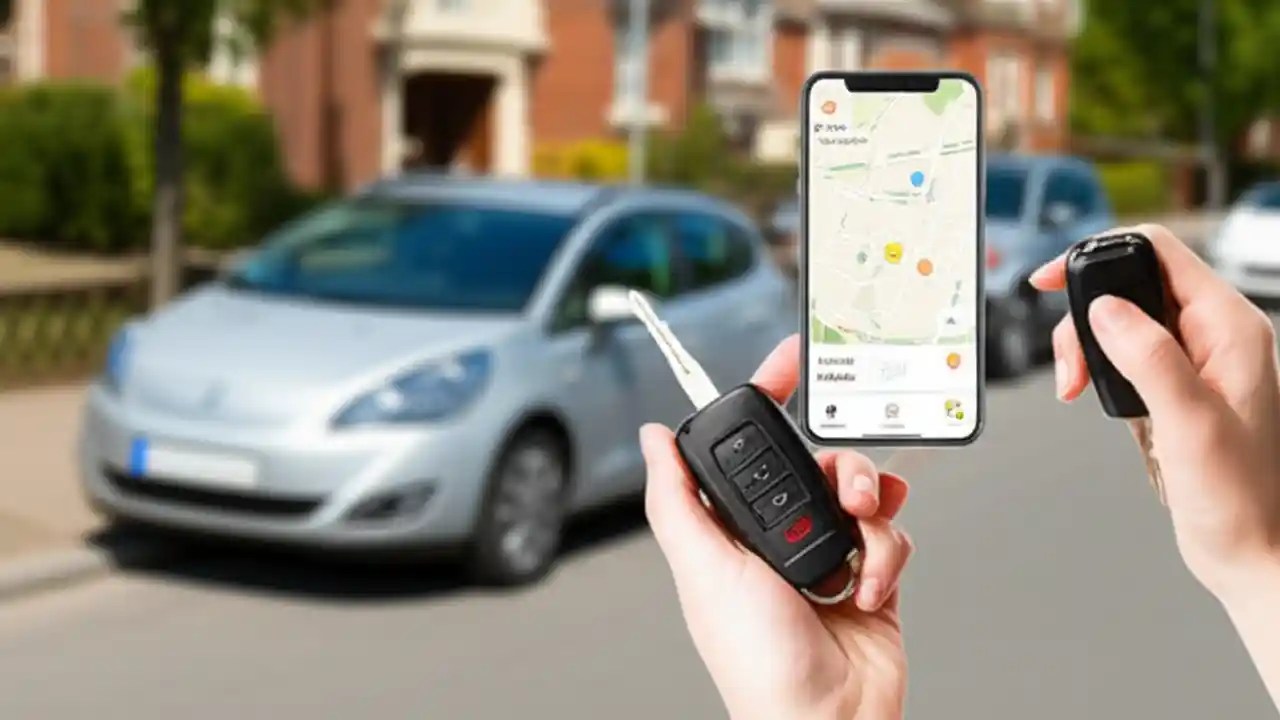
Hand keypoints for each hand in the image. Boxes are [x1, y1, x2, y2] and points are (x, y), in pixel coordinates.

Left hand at [641, 336, 912, 719]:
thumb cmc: (756, 660)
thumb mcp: (703, 568)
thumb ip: (676, 498)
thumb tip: (652, 437)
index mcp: (731, 528)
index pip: (747, 447)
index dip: (767, 397)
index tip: (790, 359)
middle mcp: (778, 537)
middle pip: (815, 459)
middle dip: (837, 463)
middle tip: (843, 483)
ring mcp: (827, 555)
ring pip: (858, 489)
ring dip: (866, 505)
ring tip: (859, 533)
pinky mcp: (871, 576)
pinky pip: (890, 533)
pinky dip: (886, 553)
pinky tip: (868, 584)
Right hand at [1030, 223, 1279, 597]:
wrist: (1250, 550)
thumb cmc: (1242, 499)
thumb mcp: (1192, 423)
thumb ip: (1150, 358)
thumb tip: (1107, 309)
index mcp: (1230, 327)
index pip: (1159, 252)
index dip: (1099, 254)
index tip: (1054, 279)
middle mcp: (1214, 334)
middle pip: (1130, 282)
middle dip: (1085, 314)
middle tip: (1069, 362)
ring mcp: (1194, 358)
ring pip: (1120, 318)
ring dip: (1086, 344)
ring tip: (1076, 385)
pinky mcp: (1174, 384)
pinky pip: (1123, 352)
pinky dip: (1096, 366)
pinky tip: (1090, 393)